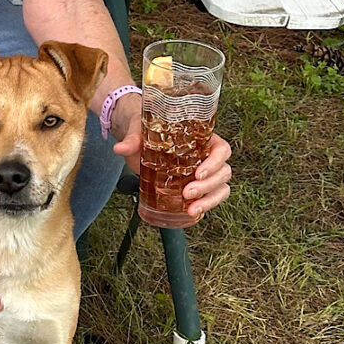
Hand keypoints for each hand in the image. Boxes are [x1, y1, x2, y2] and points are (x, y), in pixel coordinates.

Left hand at [112, 95, 232, 218]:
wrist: (139, 139)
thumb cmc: (146, 130)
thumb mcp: (139, 131)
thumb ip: (132, 139)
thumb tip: (120, 148)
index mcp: (201, 138)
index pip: (221, 149)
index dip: (215, 162)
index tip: (198, 173)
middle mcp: (206, 155)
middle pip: (223, 172)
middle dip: (208, 186)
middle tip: (187, 193)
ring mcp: (204, 172)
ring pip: (220, 187)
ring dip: (209, 200)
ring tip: (191, 209)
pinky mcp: (195, 185)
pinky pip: (210, 197)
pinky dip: (204, 206)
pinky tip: (192, 212)